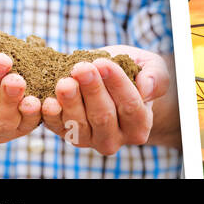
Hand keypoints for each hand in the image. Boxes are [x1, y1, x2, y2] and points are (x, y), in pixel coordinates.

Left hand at [40, 46, 169, 154]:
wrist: (108, 78)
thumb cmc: (134, 73)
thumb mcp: (152, 67)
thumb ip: (156, 77)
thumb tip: (146, 88)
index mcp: (140, 124)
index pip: (131, 106)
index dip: (117, 84)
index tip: (103, 63)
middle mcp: (116, 139)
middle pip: (104, 117)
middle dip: (92, 90)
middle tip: (82, 68)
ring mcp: (89, 140)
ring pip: (79, 125)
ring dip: (70, 102)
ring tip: (65, 81)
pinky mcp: (67, 135)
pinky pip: (58, 128)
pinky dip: (51, 115)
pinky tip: (47, 100)